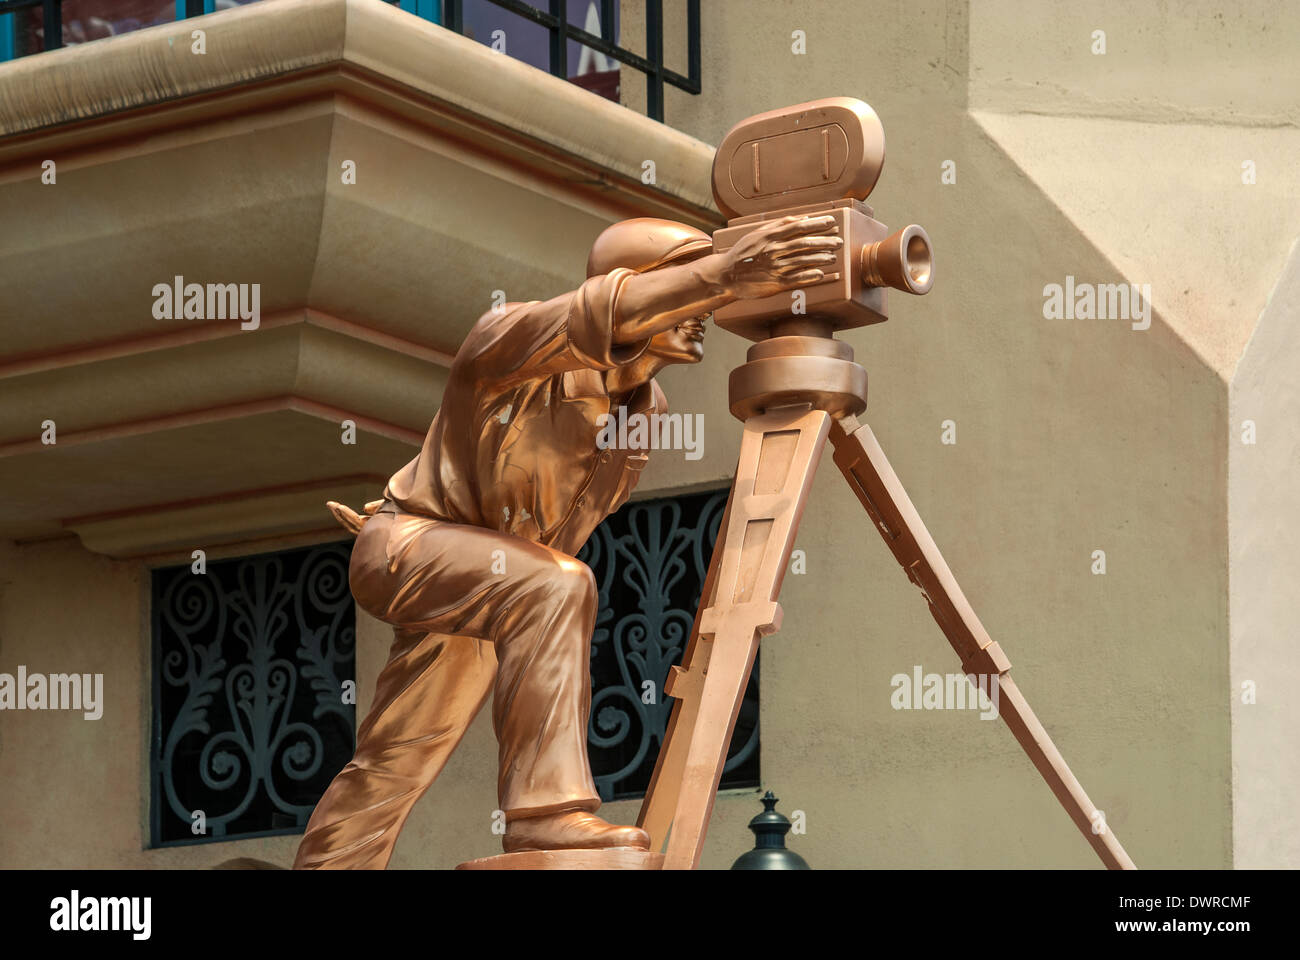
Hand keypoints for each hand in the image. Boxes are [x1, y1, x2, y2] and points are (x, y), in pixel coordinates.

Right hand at [720, 214, 842, 299]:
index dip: (817, 224)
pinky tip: (821, 273)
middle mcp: (774, 251)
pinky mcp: (775, 284)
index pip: (799, 226)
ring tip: (833, 257)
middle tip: (838, 241)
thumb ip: (779, 225)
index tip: (832, 222)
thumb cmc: (743, 252)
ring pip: (803, 260)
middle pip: (804, 243)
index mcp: (770, 236)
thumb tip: (802, 218)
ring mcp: (775, 268)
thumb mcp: (757, 233)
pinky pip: (797, 279)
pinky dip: (810, 276)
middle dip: (824, 241)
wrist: (726, 275)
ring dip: (821, 258)